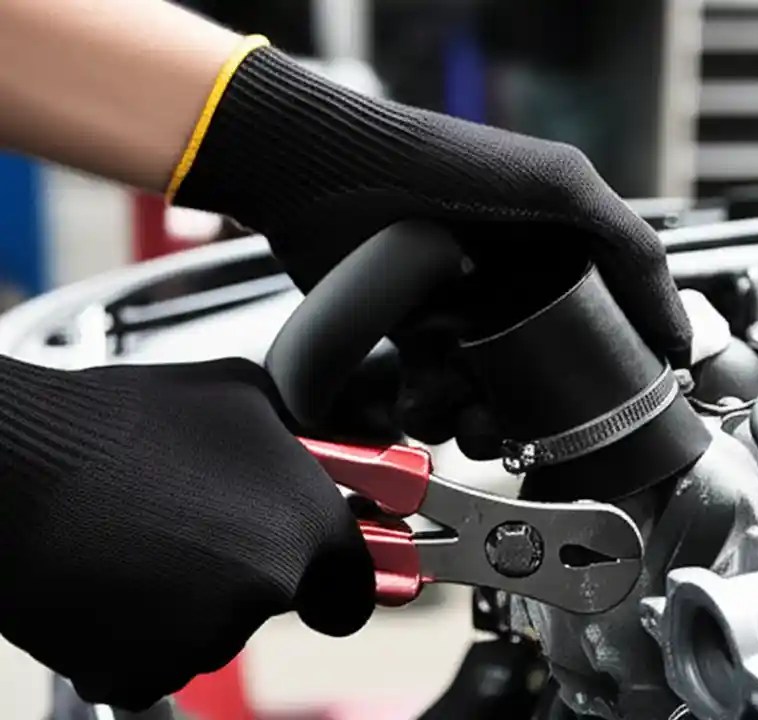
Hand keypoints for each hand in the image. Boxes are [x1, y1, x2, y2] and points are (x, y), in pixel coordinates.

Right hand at [0, 356, 372, 709]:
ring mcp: (205, 638)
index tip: (325, 569)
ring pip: (219, 628)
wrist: (17, 470)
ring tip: (147, 536)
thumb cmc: (120, 424)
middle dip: (255, 568)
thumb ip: (300, 434)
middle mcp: (268, 589)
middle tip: (206, 526)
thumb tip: (323, 446)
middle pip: (281, 598)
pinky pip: (160, 659)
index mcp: (306, 526)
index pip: (356, 585)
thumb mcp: (242, 394)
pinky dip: (143, 631)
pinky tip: (116, 574)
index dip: (339, 574)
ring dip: (196, 596)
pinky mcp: (140, 672)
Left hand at [172, 45, 689, 458]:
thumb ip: (632, 247)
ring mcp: (469, 311)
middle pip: (553, 373)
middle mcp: (520, 283)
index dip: (621, 369)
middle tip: (534, 429)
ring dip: (486, 419)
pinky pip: (439, 392)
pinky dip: (434, 409)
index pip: (612, 322)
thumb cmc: (445, 165)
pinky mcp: (418, 334)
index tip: (625, 411)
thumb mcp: (562, 187)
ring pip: (496, 394)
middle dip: (544, 409)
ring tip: (470, 417)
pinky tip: (428, 400)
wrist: (328, 174)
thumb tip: (678, 330)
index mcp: (564, 249)